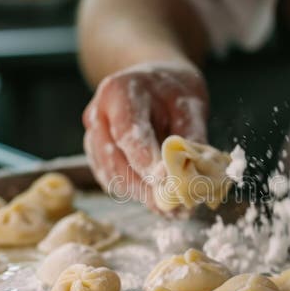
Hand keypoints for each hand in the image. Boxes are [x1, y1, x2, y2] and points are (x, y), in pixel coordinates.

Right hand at [83, 61, 207, 211]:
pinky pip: (111, 178)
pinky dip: (134, 192)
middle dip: (143, 186)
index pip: (128, 132)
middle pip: (113, 158)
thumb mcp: (190, 103)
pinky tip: (159, 201)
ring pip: (109, 174)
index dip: (145, 160)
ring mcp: (92, 135)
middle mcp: (97, 114)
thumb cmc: (172, 89)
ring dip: (139, 194)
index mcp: (118, 92)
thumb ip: (191, 135)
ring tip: (172, 209)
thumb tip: (197, 174)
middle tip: (173, 206)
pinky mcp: (96, 153)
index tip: (165, 182)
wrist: (154, 81)